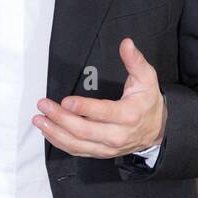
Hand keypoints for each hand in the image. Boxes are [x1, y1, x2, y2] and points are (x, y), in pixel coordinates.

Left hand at [32, 37, 166, 157]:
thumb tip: (127, 44)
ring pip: (77, 143)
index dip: (83, 108)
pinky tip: (48, 131)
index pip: (103, 112)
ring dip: (55, 132)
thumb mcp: (147, 79)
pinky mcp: (100, 152)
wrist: (158, 129)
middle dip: (60, 118)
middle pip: (84, 130)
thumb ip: (135, 61)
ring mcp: (108, 147)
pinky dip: (59, 142)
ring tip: (39, 119)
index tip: (66, 101)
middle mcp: (118, 135)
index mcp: (128, 115)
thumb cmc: (148, 103)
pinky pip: (76, 150)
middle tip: (44, 106)